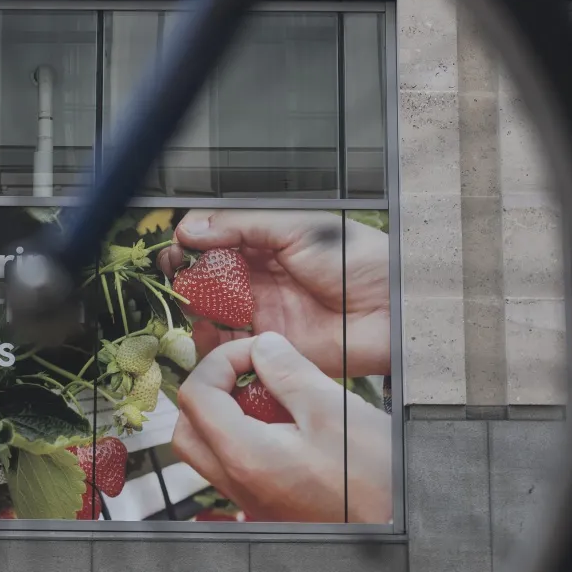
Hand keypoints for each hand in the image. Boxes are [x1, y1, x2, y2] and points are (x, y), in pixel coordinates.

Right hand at [167, 210, 390, 377]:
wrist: (392, 306)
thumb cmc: (358, 258)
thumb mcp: (297, 228)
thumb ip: (242, 226)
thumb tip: (191, 228)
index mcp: (266, 242)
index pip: (214, 238)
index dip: (192, 241)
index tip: (179, 246)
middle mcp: (260, 276)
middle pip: (205, 275)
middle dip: (186, 273)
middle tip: (178, 273)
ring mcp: (263, 310)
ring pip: (210, 309)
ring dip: (194, 306)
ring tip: (192, 300)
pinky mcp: (270, 344)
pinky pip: (228, 344)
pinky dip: (210, 340)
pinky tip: (206, 329)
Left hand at [170, 332, 392, 523]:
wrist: (399, 529)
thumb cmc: (374, 479)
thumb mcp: (333, 410)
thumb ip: (288, 372)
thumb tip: (262, 346)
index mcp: (245, 456)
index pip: (196, 395)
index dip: (221, 361)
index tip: (257, 352)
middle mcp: (238, 483)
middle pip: (189, 426)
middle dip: (213, 388)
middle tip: (252, 372)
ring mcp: (251, 499)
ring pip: (211, 449)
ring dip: (229, 414)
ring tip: (275, 397)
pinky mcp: (269, 505)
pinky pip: (237, 465)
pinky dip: (247, 436)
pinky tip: (289, 425)